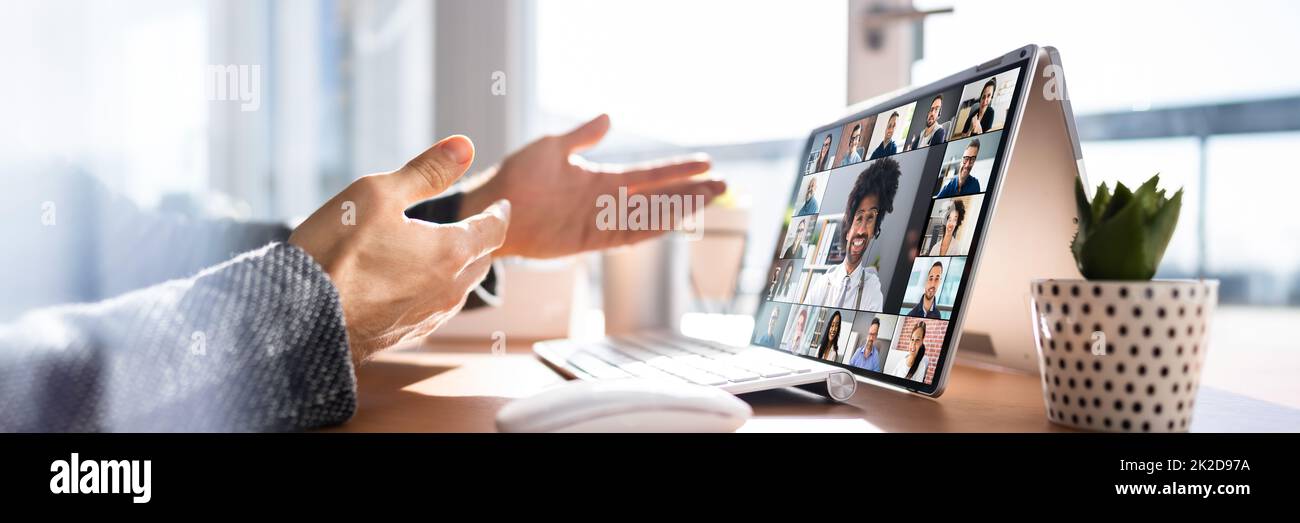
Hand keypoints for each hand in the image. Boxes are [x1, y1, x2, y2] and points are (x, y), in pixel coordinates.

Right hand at [290, 136, 509, 365]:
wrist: (301, 318)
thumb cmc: (337, 252)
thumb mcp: (378, 194)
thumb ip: (426, 170)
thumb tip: (465, 145)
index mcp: (451, 252)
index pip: (493, 230)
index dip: (499, 214)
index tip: (502, 206)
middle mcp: (450, 289)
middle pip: (482, 260)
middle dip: (482, 240)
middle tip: (478, 226)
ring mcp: (429, 316)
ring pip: (461, 287)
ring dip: (462, 266)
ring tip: (451, 251)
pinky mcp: (407, 333)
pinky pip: (437, 307)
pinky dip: (439, 288)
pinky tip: (420, 283)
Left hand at [460, 114, 725, 258]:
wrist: (492, 208)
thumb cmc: (517, 177)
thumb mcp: (551, 148)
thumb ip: (582, 137)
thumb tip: (608, 118)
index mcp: (602, 179)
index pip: (649, 174)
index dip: (678, 169)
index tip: (706, 163)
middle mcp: (607, 202)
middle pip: (658, 196)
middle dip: (689, 191)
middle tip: (723, 185)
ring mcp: (600, 222)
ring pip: (649, 217)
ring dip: (678, 209)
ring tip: (707, 200)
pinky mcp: (588, 241)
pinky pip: (627, 236)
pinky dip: (650, 229)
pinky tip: (672, 222)